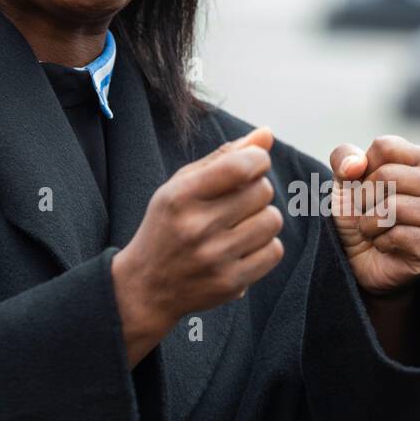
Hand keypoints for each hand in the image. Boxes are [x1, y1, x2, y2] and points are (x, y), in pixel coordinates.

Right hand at [113, 126, 284, 350]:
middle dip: (256, 190)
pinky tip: (243, 247)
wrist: (146, 287)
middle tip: (237, 201)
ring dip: (262, 218)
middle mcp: (196, 227)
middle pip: (262, 191)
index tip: (252, 164)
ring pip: (272, 220)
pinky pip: (274, 251)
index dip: (258, 159)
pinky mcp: (230, 283)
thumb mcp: (181, 185)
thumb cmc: (168, 225)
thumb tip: (267, 133)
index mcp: (180, 196)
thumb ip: (224, 157)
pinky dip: (265, 246)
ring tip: (241, 224)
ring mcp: (214, 258)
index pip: (240, 166)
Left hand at [328, 136, 419, 296]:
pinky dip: (380, 241)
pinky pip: (398, 235)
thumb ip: (344, 158)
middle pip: (388, 175)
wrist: (358, 259)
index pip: (385, 147)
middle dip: (364, 198)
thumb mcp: (343, 180)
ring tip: (375, 229)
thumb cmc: (358, 214)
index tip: (365, 186)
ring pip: (394, 207)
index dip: (362, 169)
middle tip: (367, 213)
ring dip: (370, 223)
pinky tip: (387, 245)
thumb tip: (356, 164)